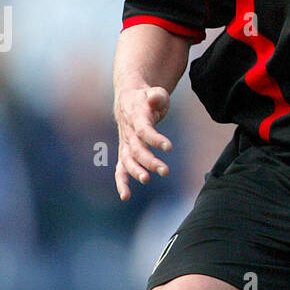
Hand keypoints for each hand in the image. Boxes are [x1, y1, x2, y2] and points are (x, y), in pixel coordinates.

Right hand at [114, 85, 172, 199]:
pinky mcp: (125, 153)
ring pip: (128, 160)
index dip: (155, 139)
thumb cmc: (146, 99)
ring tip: (147, 179)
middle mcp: (127, 132)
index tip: (169, 147)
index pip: (143, 130)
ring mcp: (125, 144)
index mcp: (135, 116)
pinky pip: (121, 169)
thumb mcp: (155, 93)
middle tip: (165, 171)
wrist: (128, 101)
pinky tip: (125, 196)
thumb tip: (155, 98)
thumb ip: (156, 96)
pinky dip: (121, 182)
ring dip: (136, 171)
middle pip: (137, 149)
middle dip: (150, 161)